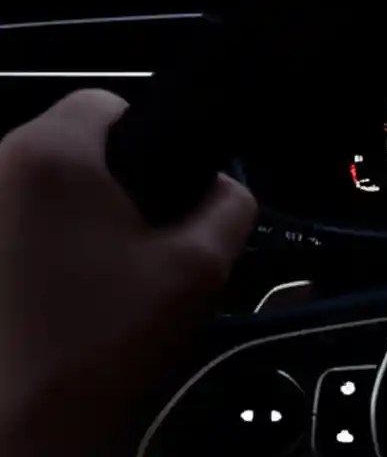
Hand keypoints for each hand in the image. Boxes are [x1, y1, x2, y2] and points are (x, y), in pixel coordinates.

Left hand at [0, 90, 255, 456]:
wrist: (19, 430)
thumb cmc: (101, 343)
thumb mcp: (198, 268)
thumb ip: (230, 205)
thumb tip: (225, 188)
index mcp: (50, 154)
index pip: (107, 99)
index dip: (150, 140)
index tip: (163, 194)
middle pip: (70, 146)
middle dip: (108, 185)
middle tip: (138, 246)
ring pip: (36, 191)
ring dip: (68, 219)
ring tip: (95, 280)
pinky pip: (13, 227)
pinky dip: (35, 249)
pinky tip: (55, 299)